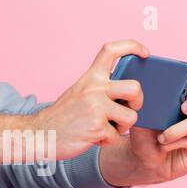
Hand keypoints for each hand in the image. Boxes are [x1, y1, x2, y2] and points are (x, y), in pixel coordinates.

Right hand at [32, 40, 147, 160]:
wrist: (41, 133)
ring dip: (123, 127)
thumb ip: (101, 88)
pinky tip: (94, 137)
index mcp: (90, 77)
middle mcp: (93, 88)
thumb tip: (130, 92)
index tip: (145, 54)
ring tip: (107, 128)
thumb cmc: (64, 116)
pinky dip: (107, 140)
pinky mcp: (96, 127)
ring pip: (131, 116)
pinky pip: (116, 136)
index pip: (112, 50)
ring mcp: (95, 107)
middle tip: (129, 108)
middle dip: (138, 102)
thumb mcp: (80, 92)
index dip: (132, 46)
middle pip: (135, 88)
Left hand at [99, 52, 186, 186]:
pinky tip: (163, 144)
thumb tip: (137, 85)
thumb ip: (141, 98)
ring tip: (162, 136)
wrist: (142, 158)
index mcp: (182, 92)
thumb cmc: (143, 130)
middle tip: (183, 107)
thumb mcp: (138, 112)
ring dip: (178, 129)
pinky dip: (175, 141)